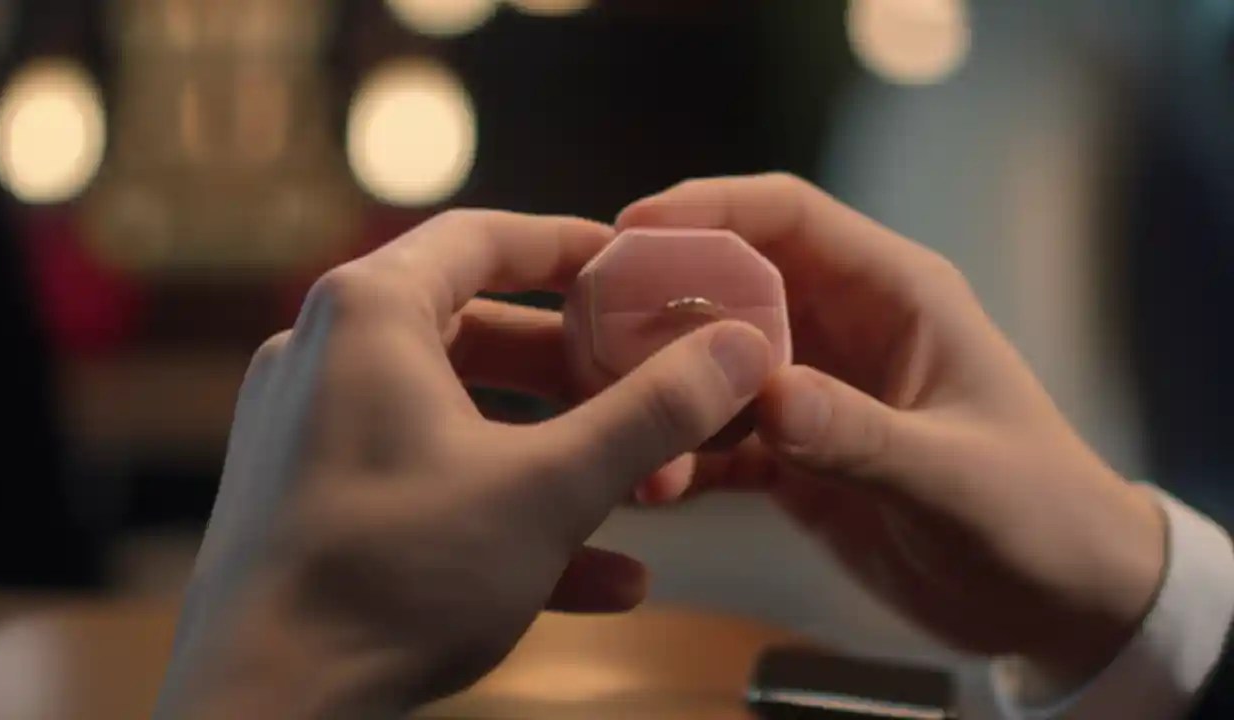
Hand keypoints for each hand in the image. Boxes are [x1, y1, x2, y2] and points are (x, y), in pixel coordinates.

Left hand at [155, 210, 772, 718]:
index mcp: (370, 316)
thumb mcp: (547, 490)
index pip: (483, 238)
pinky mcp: (313, 500)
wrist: (265, 710)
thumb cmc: (393, 580)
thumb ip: (649, 415)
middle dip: (574, 370)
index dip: (570, 245)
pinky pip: (424, 480)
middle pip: (475, 328)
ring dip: (552, 451)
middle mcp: (327, 356)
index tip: (637, 269)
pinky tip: (603, 579)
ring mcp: (312, 431)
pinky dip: (502, 509)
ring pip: (458, 415)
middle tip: (648, 383)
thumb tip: (735, 350)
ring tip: (640, 487)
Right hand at [619, 174, 1166, 681]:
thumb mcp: (956, 477)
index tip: (630, 229)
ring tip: (616, 422)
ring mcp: (815, 392)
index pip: (789, 219)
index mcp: (895, 296)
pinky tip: (654, 484)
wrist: (1058, 599)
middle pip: (732, 284)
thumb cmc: (1037, 516)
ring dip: (663, 388)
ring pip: (714, 364)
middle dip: (661, 301)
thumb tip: (767, 396)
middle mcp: (844, 330)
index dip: (709, 210)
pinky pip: (721, 437)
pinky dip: (684, 456)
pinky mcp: (796, 454)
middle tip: (590, 330)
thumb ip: (863, 436)